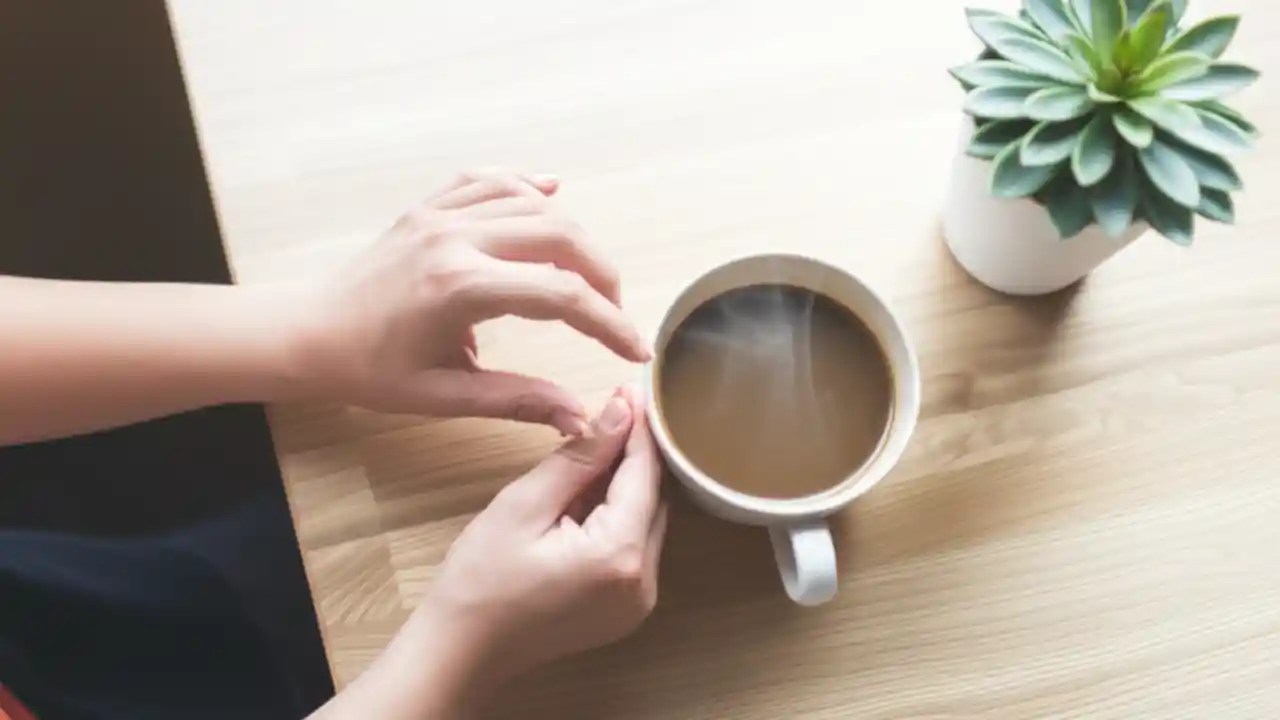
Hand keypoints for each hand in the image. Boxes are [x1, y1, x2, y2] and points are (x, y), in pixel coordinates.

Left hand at [290, 170, 649, 433]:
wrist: (305, 334)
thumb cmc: (367, 370)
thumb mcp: (443, 396)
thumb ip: (518, 401)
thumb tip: (580, 418)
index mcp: (459, 288)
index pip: (561, 295)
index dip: (608, 323)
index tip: (634, 348)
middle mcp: (455, 238)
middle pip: (559, 234)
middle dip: (600, 273)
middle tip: (612, 314)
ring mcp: (440, 214)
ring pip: (530, 202)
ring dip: (571, 234)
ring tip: (587, 275)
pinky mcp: (428, 206)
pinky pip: (489, 179)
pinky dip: (525, 185)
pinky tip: (550, 193)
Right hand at [310, 387, 667, 719]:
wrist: (461, 650)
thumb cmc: (480, 579)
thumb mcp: (525, 504)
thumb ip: (580, 457)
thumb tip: (621, 410)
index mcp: (619, 555)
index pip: (644, 475)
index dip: (637, 428)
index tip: (629, 389)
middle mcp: (643, 582)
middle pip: (652, 499)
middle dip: (632, 455)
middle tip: (608, 413)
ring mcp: (638, 602)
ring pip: (646, 522)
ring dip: (625, 486)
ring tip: (592, 452)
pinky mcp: (625, 610)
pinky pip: (634, 548)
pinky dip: (618, 518)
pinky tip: (588, 496)